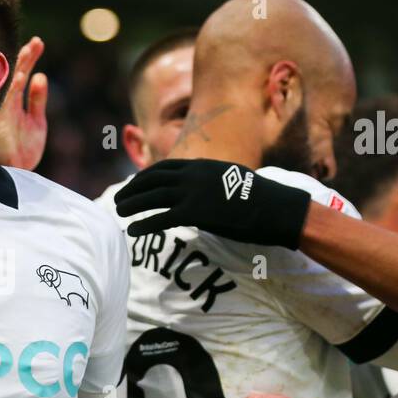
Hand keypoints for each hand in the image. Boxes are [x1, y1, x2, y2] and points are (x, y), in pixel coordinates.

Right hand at [0, 36, 47, 170]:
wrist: (17, 175)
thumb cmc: (23, 148)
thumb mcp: (36, 122)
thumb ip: (37, 100)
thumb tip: (40, 75)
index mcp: (16, 103)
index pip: (21, 75)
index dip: (29, 59)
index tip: (38, 43)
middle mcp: (8, 106)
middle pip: (15, 76)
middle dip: (25, 59)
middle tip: (35, 43)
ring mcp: (4, 114)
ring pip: (11, 86)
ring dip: (20, 69)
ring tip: (30, 52)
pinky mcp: (3, 124)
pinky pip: (9, 103)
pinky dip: (14, 89)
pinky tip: (25, 76)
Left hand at [114, 158, 312, 248]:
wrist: (278, 207)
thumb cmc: (260, 198)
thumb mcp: (231, 181)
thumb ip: (212, 183)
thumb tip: (203, 192)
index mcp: (202, 166)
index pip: (165, 168)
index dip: (146, 177)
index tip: (134, 184)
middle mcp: (194, 175)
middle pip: (153, 180)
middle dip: (133, 189)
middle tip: (119, 199)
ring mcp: (194, 192)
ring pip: (152, 197)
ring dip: (132, 204)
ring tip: (119, 213)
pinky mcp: (196, 213)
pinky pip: (162, 218)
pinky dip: (144, 224)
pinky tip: (133, 231)